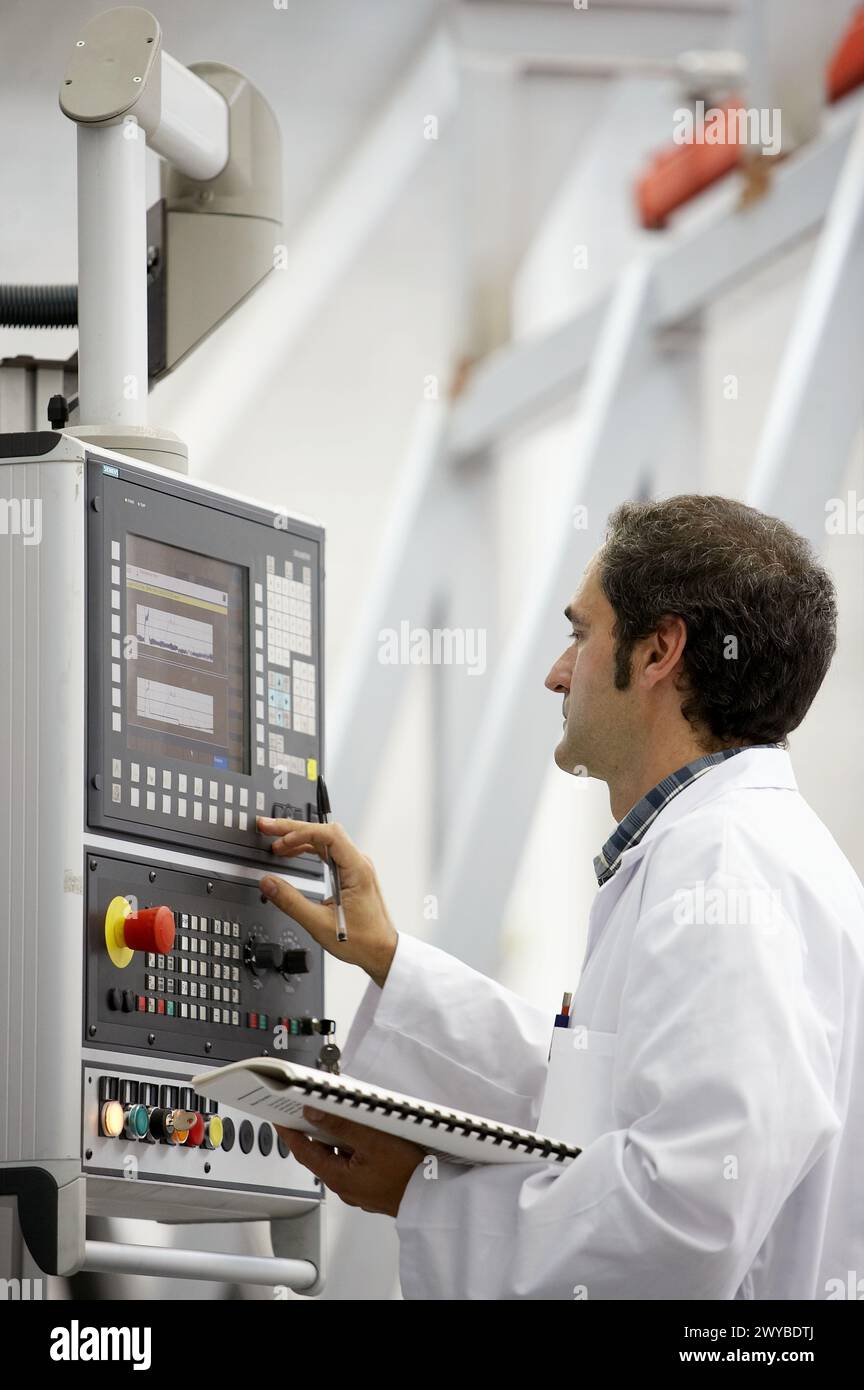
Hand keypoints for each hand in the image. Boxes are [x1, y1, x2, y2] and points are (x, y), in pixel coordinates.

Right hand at [256, 817, 397, 986]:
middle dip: (293, 829)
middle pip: (324, 832)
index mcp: (357, 870)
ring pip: (324, 840)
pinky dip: (306, 849)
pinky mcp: (350, 873)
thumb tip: (268, 883)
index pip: (330, 834)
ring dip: (298, 838)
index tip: (281, 839)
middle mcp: (358, 863)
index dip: (302, 832)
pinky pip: (327, 852)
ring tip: (274, 843)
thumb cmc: (363, 940)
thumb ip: (290, 902)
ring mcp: (355, 867)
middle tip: (267, 828)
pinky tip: (290, 853)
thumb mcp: (319, 924)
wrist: (382, 951)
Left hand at [276, 1108, 425, 1216]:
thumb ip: (341, 1124)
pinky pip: (356, 1165)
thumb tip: (313, 1113)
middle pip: (321, 1155)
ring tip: (341, 1117)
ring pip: (340, 1159)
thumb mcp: (372, 1140)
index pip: (303, 1151)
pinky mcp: (374, 1188)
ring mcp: (360, 1189)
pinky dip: (353, 1149)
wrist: (435, 1198)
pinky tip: (366, 1137)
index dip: (289, 1133)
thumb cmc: (407, 1173)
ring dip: (337, 1139)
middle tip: (307, 1110)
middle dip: (314, 1132)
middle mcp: (345, 1187)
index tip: (279, 1118)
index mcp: (338, 1177)